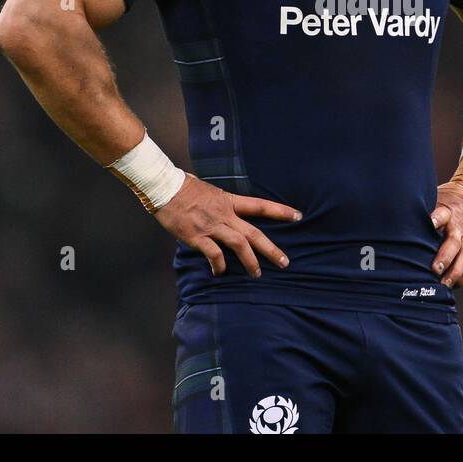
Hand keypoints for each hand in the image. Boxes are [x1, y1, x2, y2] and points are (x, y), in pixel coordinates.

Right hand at [154, 173, 301, 277]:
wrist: (164, 188)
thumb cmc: (185, 188)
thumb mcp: (211, 192)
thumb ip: (222, 204)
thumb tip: (229, 212)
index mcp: (229, 201)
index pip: (261, 206)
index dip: (281, 211)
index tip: (298, 216)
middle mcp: (224, 214)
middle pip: (254, 233)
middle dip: (271, 249)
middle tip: (285, 262)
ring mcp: (211, 226)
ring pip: (238, 245)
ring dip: (250, 261)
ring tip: (257, 274)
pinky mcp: (197, 237)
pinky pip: (213, 254)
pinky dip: (219, 265)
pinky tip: (220, 272)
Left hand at [428, 182, 462, 288]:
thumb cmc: (446, 203)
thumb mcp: (434, 199)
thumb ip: (420, 211)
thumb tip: (391, 219)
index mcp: (447, 211)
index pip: (442, 214)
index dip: (436, 219)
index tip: (429, 225)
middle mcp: (458, 226)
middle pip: (454, 241)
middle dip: (445, 257)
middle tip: (434, 270)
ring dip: (455, 272)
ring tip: (443, 284)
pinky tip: (453, 285)